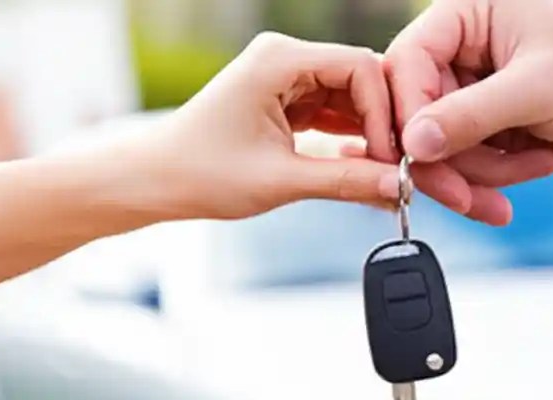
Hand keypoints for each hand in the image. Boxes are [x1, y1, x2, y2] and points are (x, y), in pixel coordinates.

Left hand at [155, 32, 401, 220]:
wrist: (155, 181)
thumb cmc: (199, 171)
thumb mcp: (280, 180)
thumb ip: (345, 181)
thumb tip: (395, 186)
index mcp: (278, 60)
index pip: (360, 68)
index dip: (385, 113)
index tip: (392, 156)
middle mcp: (283, 59)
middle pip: (359, 80)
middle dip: (381, 124)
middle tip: (397, 169)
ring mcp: (283, 79)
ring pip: (349, 99)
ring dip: (367, 135)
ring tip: (383, 175)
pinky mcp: (283, 102)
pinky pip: (331, 114)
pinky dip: (348, 141)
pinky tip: (361, 169)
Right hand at [385, 0, 552, 238]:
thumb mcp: (536, 91)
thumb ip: (468, 115)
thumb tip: (413, 141)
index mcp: (475, 12)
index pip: (411, 58)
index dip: (409, 109)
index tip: (417, 152)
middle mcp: (469, 47)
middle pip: (418, 110)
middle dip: (448, 157)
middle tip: (463, 194)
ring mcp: (477, 90)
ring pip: (438, 145)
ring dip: (479, 171)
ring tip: (531, 167)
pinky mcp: (487, 128)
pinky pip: (462, 163)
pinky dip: (490, 178)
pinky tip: (534, 168)